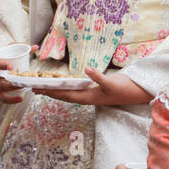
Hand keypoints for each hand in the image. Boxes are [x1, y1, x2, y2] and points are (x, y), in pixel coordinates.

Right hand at [0, 45, 36, 104]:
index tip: (10, 66)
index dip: (1, 65)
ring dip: (12, 87)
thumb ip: (21, 47)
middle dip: (8, 77)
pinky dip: (11, 100)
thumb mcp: (10, 49)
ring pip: (0, 87)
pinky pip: (2, 98)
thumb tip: (36, 47)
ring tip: (24, 85)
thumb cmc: (3, 56)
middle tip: (20, 77)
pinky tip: (20, 98)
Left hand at [34, 69, 153, 106]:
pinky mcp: (92, 90)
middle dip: (49, 92)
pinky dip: (65, 86)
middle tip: (33, 88)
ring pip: (68, 94)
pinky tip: (61, 83)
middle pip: (63, 96)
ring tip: (42, 87)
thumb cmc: (123, 89)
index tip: (39, 89)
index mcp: (88, 97)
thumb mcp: (112, 82)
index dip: (52, 92)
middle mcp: (86, 98)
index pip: (65, 95)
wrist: (135, 92)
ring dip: (55, 90)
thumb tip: (87, 70)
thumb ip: (99, 77)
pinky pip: (74, 90)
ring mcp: (89, 95)